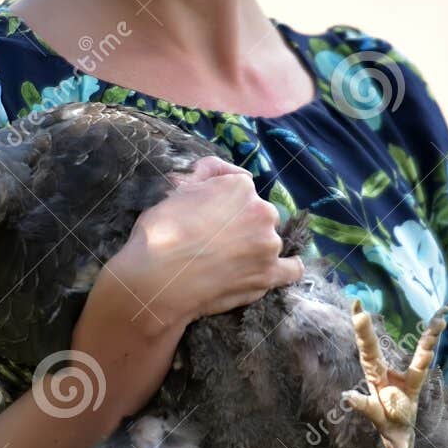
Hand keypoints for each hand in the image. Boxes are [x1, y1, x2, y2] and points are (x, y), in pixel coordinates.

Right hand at [103, 155, 304, 331]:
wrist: (157, 279)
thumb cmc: (160, 232)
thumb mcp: (176, 189)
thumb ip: (205, 172)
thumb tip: (219, 168)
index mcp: (241, 187)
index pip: (240, 188)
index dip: (223, 203)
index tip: (209, 216)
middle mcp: (262, 212)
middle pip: (258, 214)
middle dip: (242, 224)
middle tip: (216, 241)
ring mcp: (268, 245)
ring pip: (269, 241)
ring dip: (256, 247)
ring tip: (230, 262)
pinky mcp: (268, 276)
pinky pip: (290, 270)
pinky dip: (287, 268)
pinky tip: (280, 268)